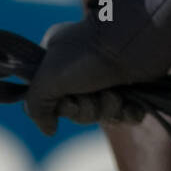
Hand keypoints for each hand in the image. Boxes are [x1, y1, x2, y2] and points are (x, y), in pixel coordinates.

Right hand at [24, 19, 146, 136]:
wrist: (134, 40)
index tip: (69, 99)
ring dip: (108, 110)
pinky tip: (129, 103)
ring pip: (104, 113)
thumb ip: (36, 106)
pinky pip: (128, 113)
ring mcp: (110, 75)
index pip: (53, 99)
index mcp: (58, 59)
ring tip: (114, 94)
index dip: (63, 107)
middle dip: (88, 110)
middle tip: (93, 96)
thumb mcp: (47, 77)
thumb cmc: (87, 55)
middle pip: (80, 110)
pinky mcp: (134, 84)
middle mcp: (82, 67)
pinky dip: (129, 112)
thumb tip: (49, 129)